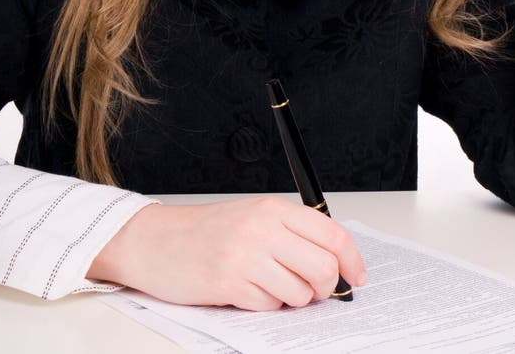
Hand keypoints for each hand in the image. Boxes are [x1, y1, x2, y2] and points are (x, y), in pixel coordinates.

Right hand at [87, 196, 366, 310]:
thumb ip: (292, 232)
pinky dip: (264, 305)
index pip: (333, 234)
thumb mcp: (254, 216)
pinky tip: (245, 289)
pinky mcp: (229, 283)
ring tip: (267, 285)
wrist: (156, 240)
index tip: (358, 277)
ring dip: (291, 298)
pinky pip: (270, 307)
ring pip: (301, 294)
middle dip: (324, 288)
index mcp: (274, 208)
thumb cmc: (207, 230)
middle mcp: (264, 228)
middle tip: (310, 288)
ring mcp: (247, 256)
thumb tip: (336, 261)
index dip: (353, 261)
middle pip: (324, 268)